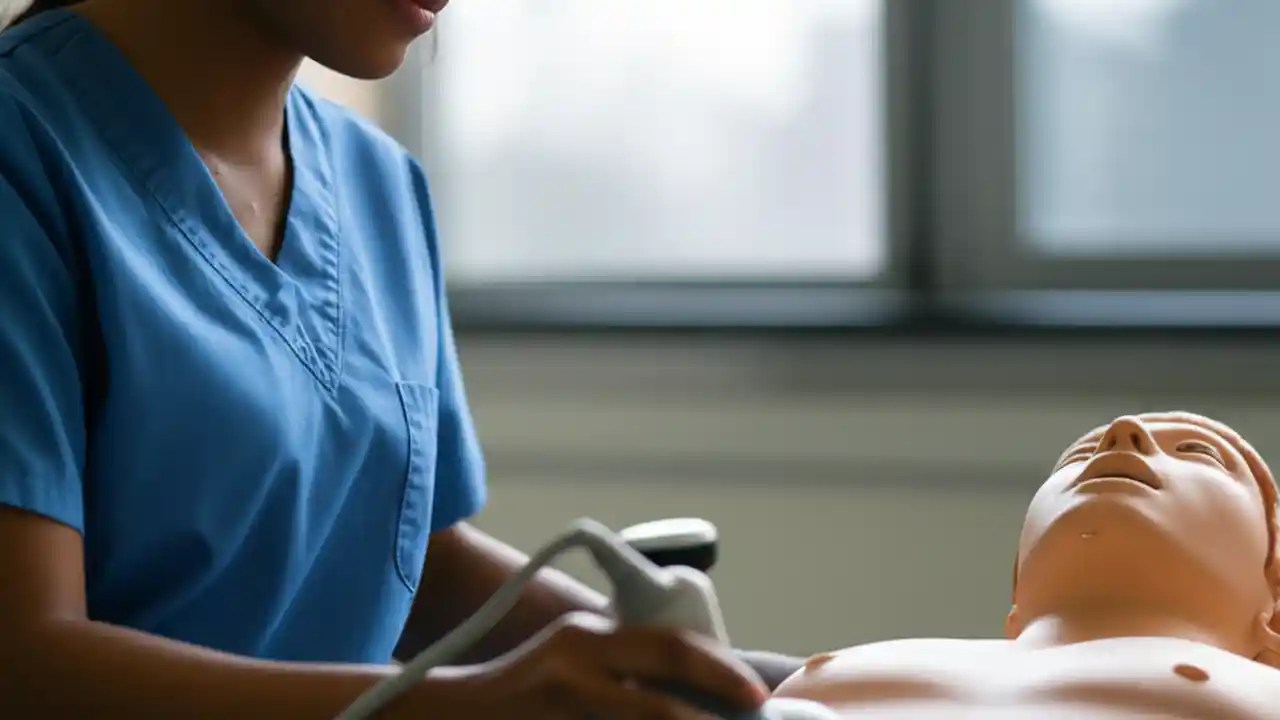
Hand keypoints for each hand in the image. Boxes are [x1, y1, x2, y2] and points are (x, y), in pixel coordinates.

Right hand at [452, 611, 769, 718]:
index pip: (670, 648)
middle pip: (660, 709)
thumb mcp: (576, 652)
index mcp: (586, 637)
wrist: (457, 714)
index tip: (755, 693)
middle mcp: (573, 672)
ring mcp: (562, 714)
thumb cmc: (532, 685)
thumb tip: (706, 679)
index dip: (721, 673)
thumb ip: (627, 659)